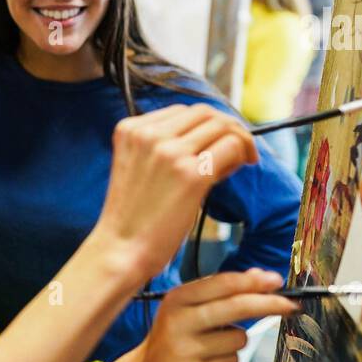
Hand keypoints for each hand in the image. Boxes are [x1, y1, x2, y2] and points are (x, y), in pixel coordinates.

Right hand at [89, 105, 257, 280]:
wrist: (120, 250)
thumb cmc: (132, 218)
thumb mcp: (136, 168)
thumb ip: (162, 147)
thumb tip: (210, 138)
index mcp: (130, 129)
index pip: (181, 111)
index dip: (204, 125)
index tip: (212, 144)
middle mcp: (149, 134)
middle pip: (204, 113)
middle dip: (226, 127)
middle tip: (238, 149)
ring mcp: (169, 152)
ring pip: (221, 126)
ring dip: (238, 140)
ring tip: (240, 161)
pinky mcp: (190, 174)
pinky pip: (230, 147)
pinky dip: (241, 154)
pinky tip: (239, 169)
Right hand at [99, 269, 296, 361]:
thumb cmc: (175, 334)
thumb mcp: (190, 307)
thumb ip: (222, 291)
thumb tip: (259, 275)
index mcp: (179, 298)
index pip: (223, 284)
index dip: (254, 282)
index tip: (277, 281)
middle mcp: (179, 320)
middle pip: (236, 307)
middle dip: (269, 305)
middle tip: (292, 306)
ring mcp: (186, 348)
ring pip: (239, 339)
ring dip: (236, 342)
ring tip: (213, 345)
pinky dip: (226, 361)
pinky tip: (207, 361)